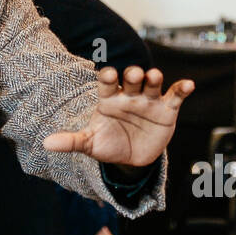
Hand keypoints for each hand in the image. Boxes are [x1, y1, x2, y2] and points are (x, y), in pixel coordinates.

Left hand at [43, 66, 192, 166]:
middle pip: (132, 78)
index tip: (109, 74)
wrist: (131, 160)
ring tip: (154, 77)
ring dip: (154, 78)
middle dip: (133, 74)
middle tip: (133, 75)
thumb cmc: (108, 144)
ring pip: (152, 84)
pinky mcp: (166, 110)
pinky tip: (188, 85)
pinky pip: (175, 96)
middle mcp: (129, 95)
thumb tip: (46, 144)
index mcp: (109, 99)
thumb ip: (71, 141)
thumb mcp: (89, 144)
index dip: (109, 77)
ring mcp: (148, 101)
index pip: (108, 83)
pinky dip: (182, 89)